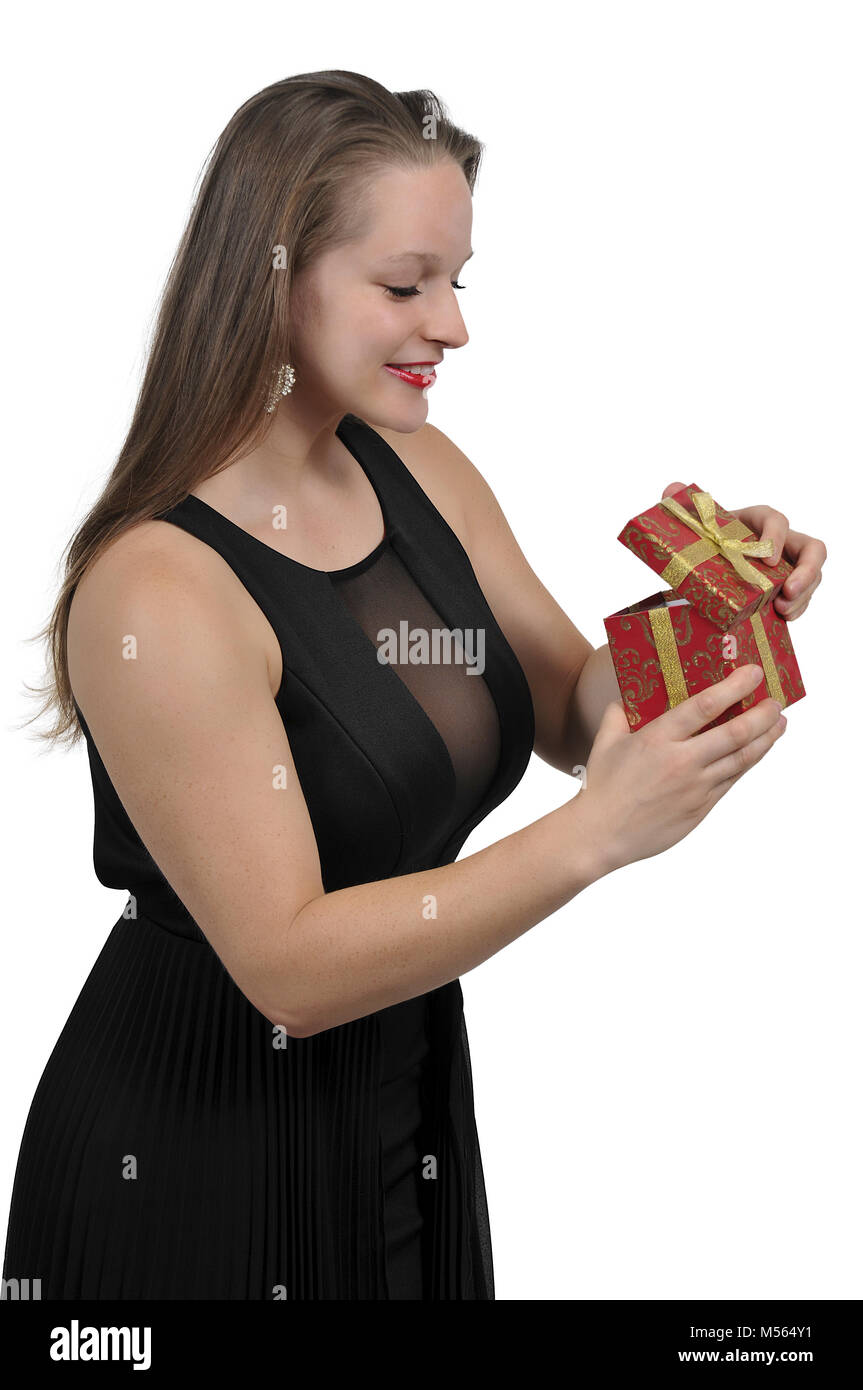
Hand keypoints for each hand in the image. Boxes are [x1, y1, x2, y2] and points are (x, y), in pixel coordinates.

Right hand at [577, 664, 785, 874]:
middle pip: (736, 733)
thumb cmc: (601, 787)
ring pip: (742, 758)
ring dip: (766, 739)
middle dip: (763, 714)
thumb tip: (627, 697)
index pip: (705, 706)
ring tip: (779, 724)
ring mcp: (696, 787)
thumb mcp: (605, 743)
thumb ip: (618, 715)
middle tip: (776, 701)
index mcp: (658, 739)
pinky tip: (755, 752)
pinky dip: (747, 763)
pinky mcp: (702, 808)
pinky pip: (731, 780)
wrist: (601, 835)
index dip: (734, 687)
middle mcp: (683, 761)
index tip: (754, 673)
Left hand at [662, 482, 826, 621]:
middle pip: (812, 549)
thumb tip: (673, 489)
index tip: (766, 560)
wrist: (706, 565)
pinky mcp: (786, 588)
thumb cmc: (707, 541)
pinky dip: (797, 608)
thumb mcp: (695, 525)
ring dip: (804, 595)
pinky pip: (803, 597)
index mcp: (757, 522)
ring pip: (812, 576)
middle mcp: (780, 542)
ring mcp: (788, 566)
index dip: (776, 537)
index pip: (775, 520)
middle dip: (807, 569)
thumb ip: (686, 507)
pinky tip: (783, 618)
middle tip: (789, 590)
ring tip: (783, 611)